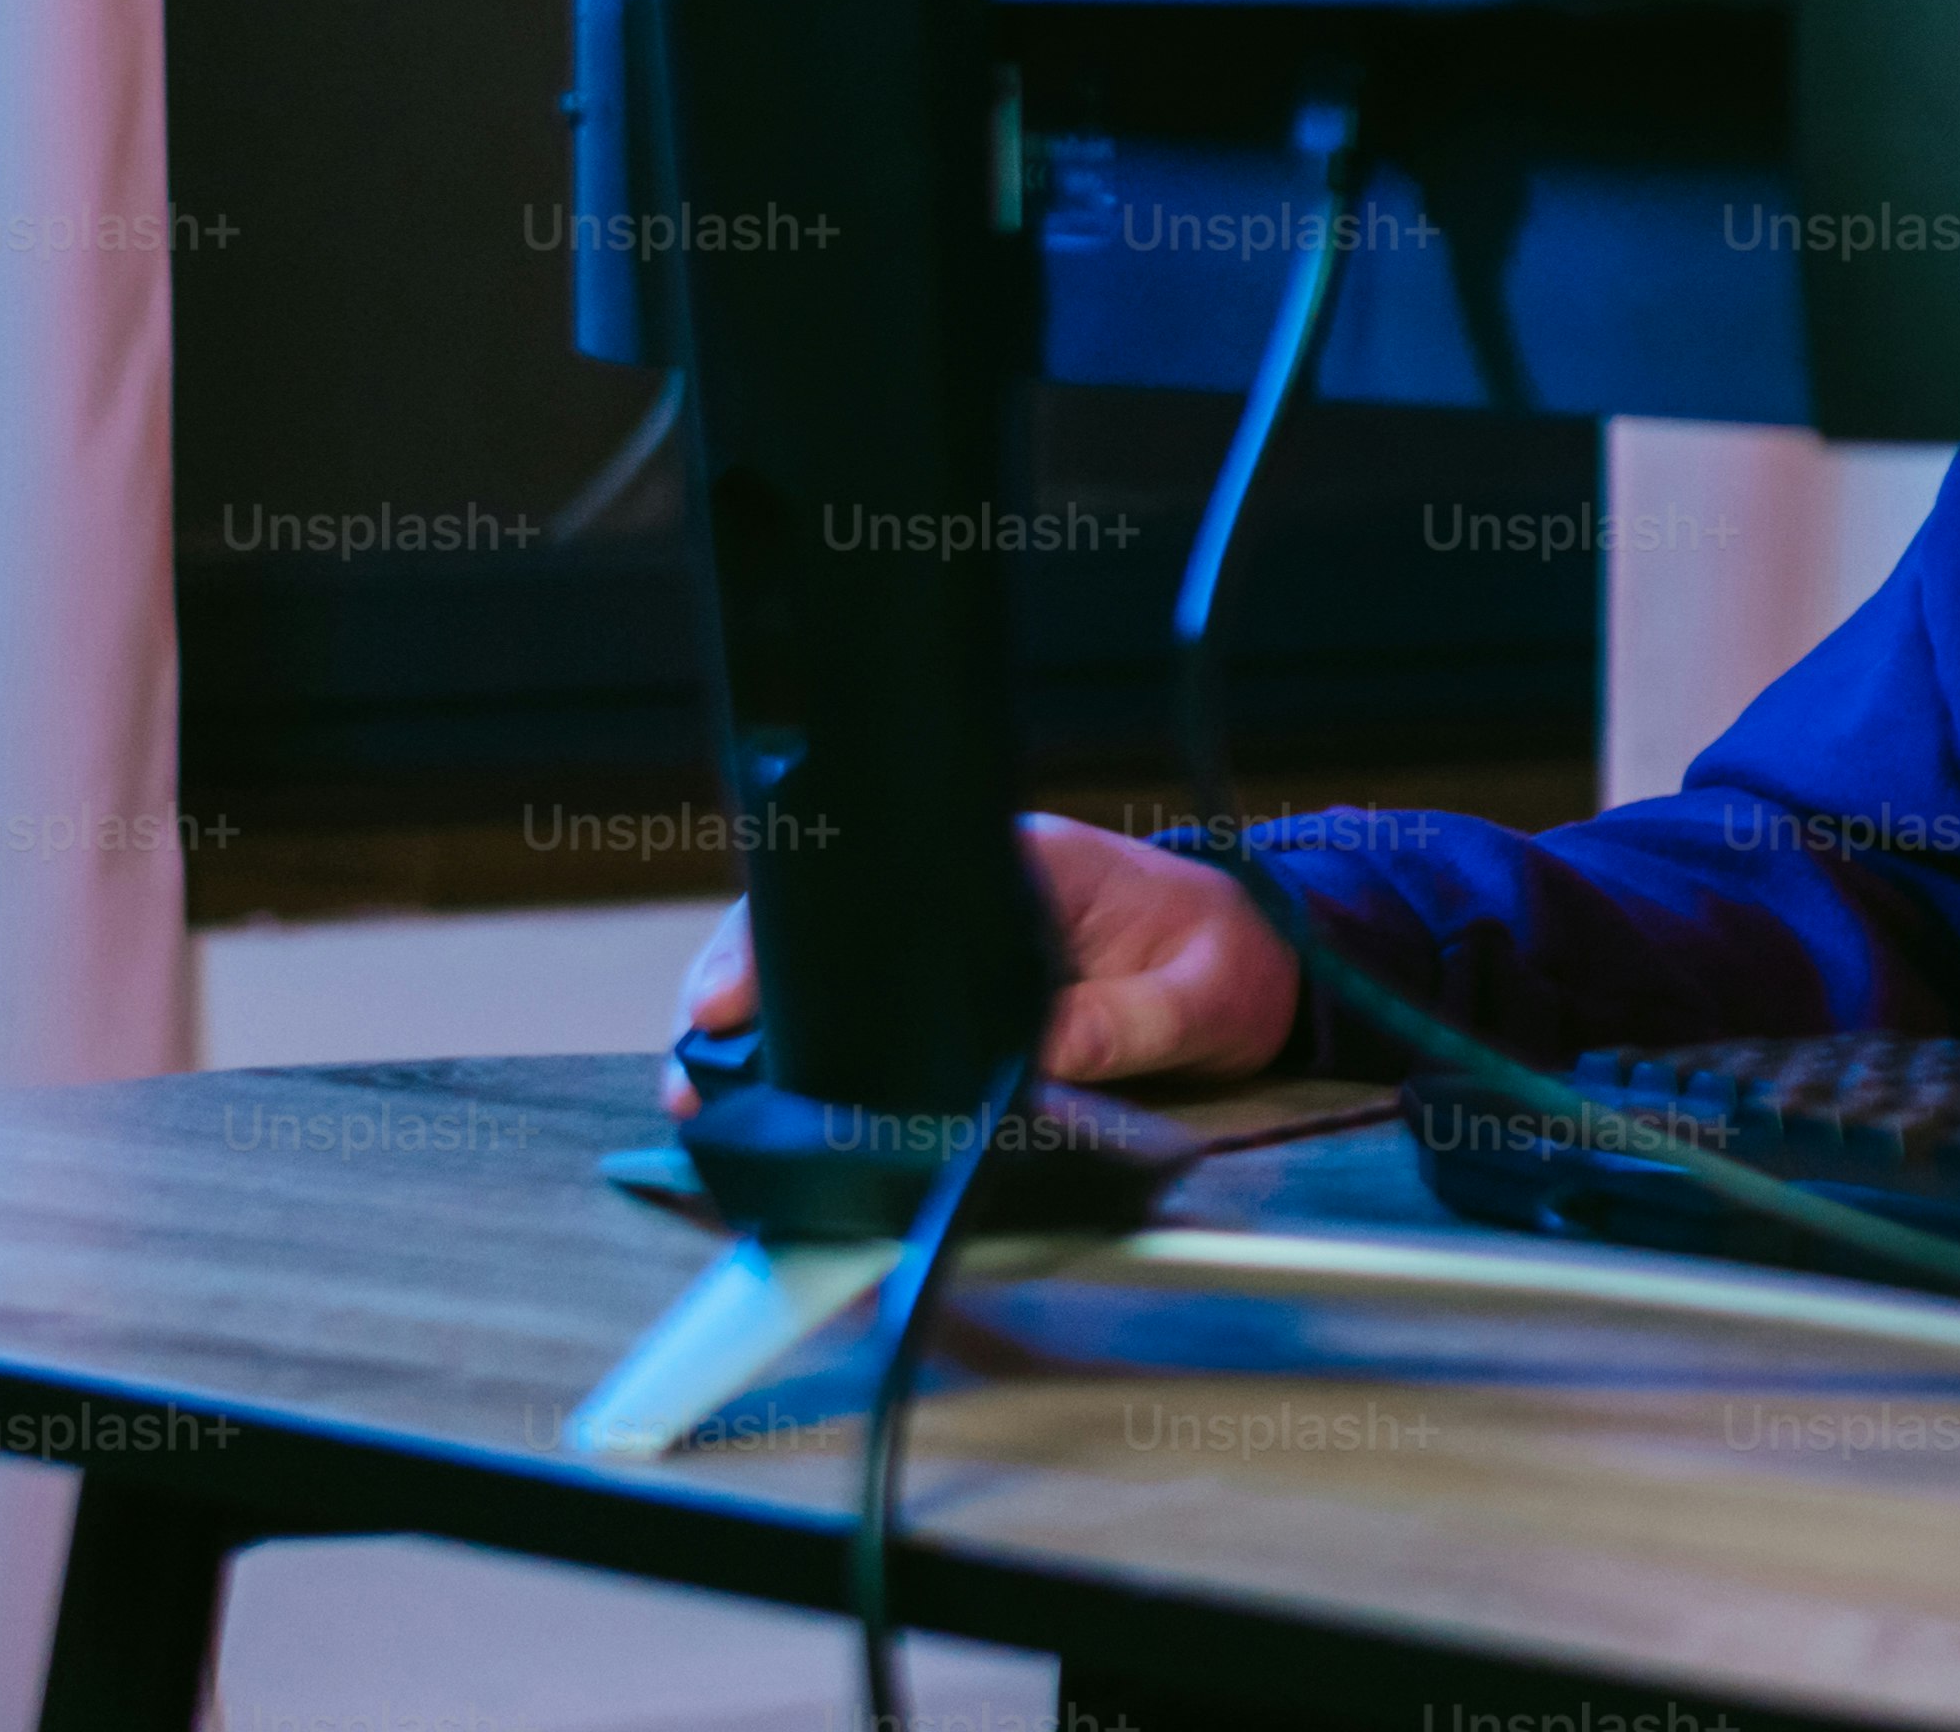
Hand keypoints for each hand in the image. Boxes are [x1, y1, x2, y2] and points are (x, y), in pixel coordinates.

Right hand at [660, 811, 1300, 1113]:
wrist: (1264, 956)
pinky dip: (826, 1044)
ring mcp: (960, 936)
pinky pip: (877, 1006)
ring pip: (837, 967)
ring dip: (776, 1026)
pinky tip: (780, 1093)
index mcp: (1023, 866)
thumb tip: (1042, 1058)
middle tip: (695, 1071)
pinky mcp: (964, 982)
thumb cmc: (1230, 959)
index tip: (732, 1002)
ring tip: (710, 1094)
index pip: (880, 885)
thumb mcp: (1200, 996)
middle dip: (749, 991)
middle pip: (829, 924)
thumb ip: (1126, 1024)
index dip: (793, 941)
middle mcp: (975, 890)